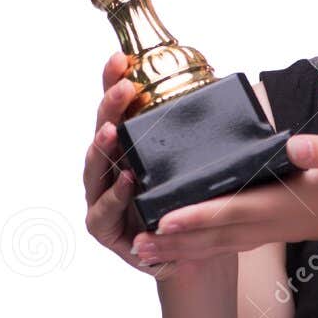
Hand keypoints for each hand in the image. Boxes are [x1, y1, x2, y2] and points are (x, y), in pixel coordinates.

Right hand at [82, 52, 227, 281]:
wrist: (195, 259)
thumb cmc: (194, 207)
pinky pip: (103, 211)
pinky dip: (114, 196)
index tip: (121, 58)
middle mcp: (110, 168)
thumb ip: (203, 133)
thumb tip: (223, 87)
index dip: (114, 81)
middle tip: (122, 88)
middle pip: (102, 131)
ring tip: (111, 131)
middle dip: (109, 107)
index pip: (119, 109)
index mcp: (131, 147)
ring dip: (102, 148)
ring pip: (95, 169)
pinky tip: (126, 181)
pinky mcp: (104, 228)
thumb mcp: (201, 165)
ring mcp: (101, 197)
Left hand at [129, 131, 317, 265]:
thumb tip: (294, 146)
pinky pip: (233, 243)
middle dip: (176, 241)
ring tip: (145, 252)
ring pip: (220, 244)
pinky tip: (184, 246)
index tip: (165, 218)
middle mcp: (275, 222)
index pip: (234, 210)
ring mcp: (275, 230)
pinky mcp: (278, 229)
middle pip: (216, 235)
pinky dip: (205, 246)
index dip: (198, 215)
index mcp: (287, 202)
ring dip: (183, 248)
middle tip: (134, 246)